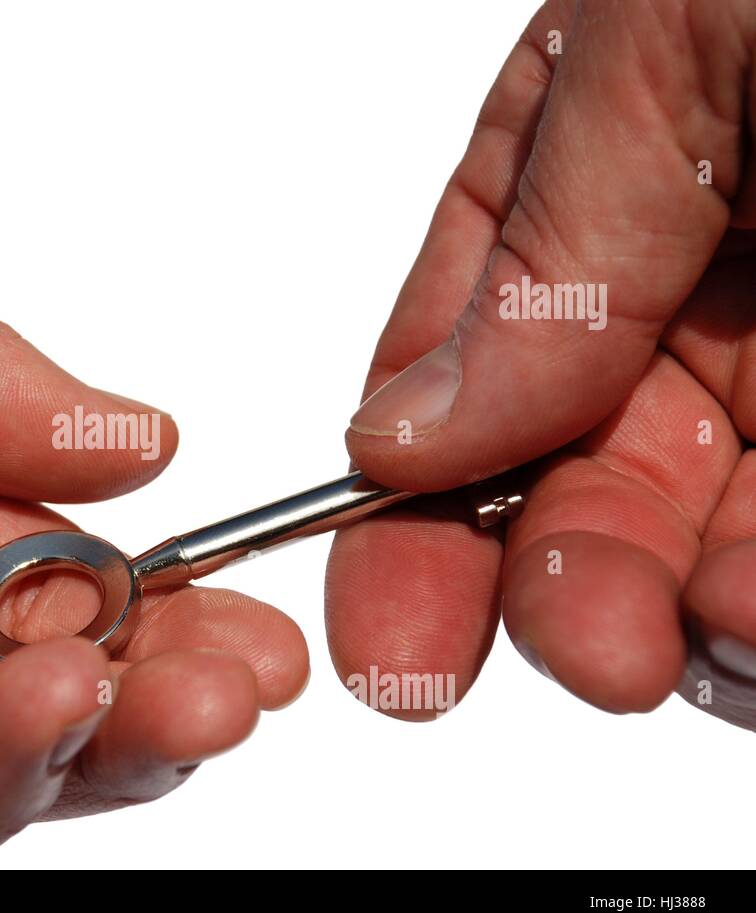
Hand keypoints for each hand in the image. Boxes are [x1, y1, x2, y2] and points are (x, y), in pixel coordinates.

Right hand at [326, 0, 755, 728]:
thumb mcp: (682, 31)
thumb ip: (544, 244)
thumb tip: (402, 431)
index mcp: (606, 180)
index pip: (462, 374)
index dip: (406, 518)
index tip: (395, 644)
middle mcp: (714, 286)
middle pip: (592, 484)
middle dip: (565, 587)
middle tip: (587, 647)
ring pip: (726, 546)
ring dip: (708, 615)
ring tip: (729, 619)